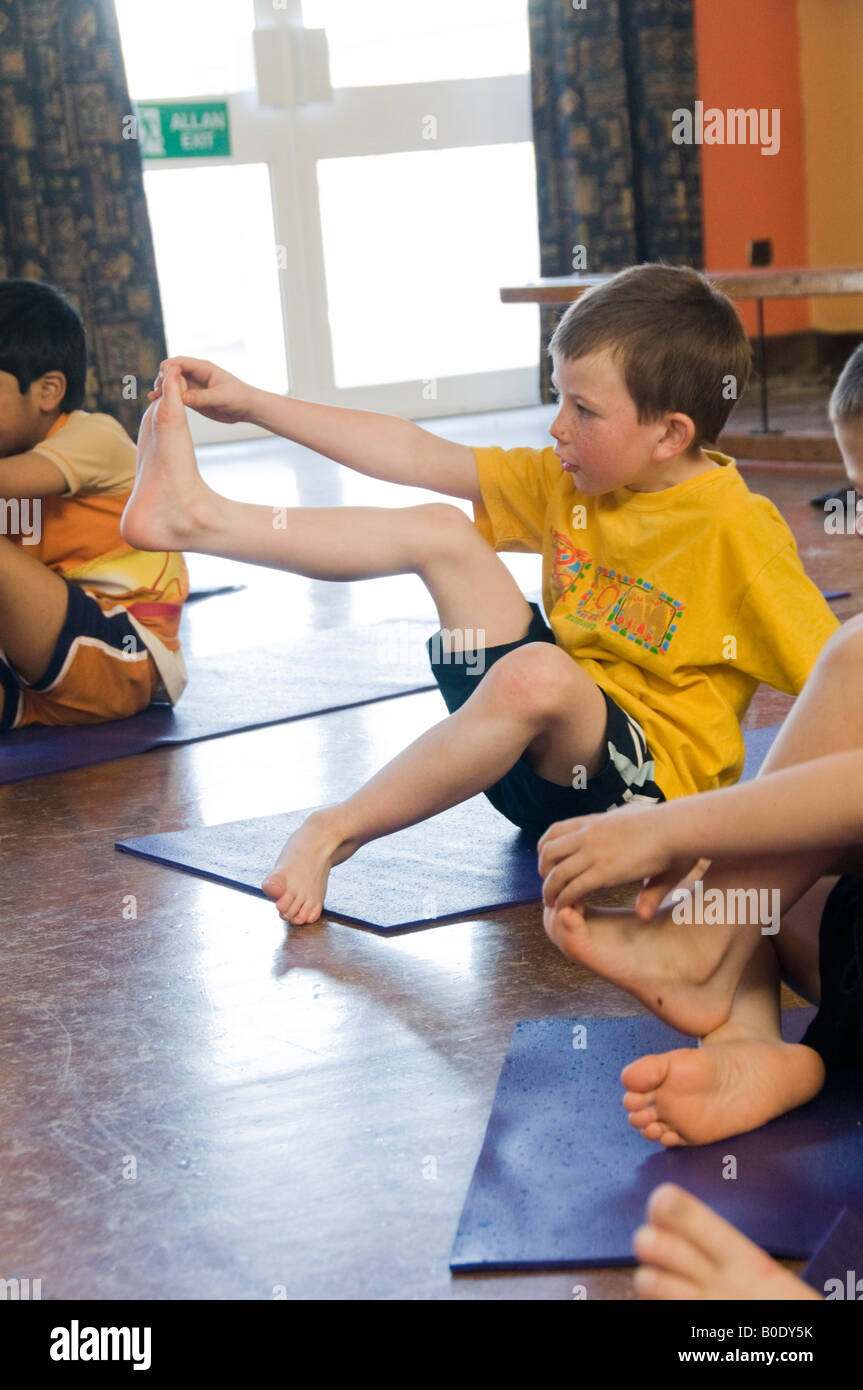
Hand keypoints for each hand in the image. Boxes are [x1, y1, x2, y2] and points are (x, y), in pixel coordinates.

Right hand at [148, 356, 253, 424]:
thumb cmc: (239, 397)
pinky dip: (168, 398)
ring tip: (153, 398)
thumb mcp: (220, 397)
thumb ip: (201, 397)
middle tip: (157, 392)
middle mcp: (196, 375)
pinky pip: (177, 396)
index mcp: (202, 367)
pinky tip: (159, 404)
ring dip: (162, 389)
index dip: (167, 369)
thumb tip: (182, 397)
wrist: (248, 408)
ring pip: (172, 385)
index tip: (163, 381)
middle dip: (162, 379)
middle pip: (171, 372)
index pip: (178, 362)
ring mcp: (194, 387)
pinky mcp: (194, 399)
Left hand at [537, 803, 707, 920]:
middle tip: (549, 884)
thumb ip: (636, 856)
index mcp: (595, 822)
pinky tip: (565, 907)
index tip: (548, 861)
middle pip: (549, 851)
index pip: (556, 830)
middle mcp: (588, 836)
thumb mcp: (645, 835)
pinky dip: (565, 899)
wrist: (676, 828)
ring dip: (550, 889)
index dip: (546, 847)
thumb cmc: (668, 827)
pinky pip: (573, 887)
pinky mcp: (603, 871)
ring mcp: (593, 853)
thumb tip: (640, 872)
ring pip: (557, 873)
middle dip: (544, 869)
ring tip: (551, 902)